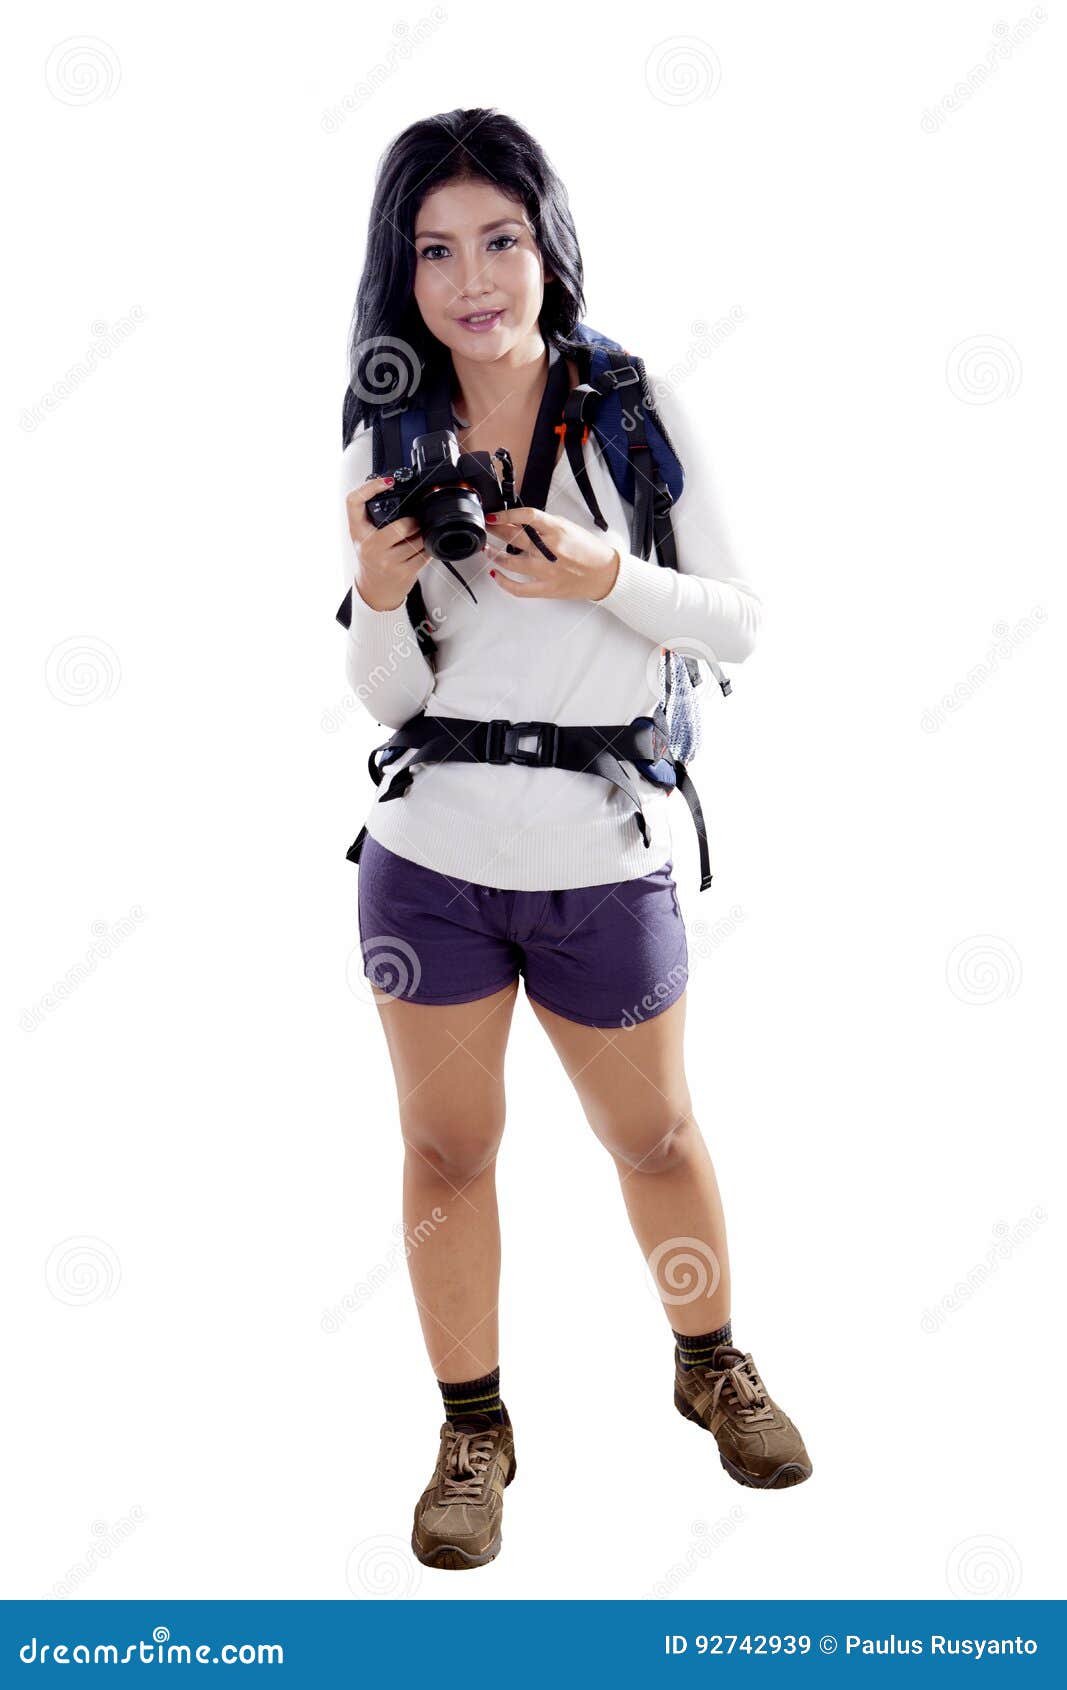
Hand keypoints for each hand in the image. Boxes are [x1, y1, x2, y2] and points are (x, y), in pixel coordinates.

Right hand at [345, 475, 428, 611]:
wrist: (375, 590)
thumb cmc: (371, 557)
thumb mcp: (363, 534)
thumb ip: (372, 514)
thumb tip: (393, 486)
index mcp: (357, 532)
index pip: (354, 502)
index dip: (370, 487)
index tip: (387, 481)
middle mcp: (369, 547)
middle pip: (401, 525)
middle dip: (414, 521)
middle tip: (414, 521)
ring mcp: (387, 562)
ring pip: (417, 540)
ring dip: (422, 534)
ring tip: (417, 535)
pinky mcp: (404, 573)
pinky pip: (425, 553)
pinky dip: (428, 547)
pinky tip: (421, 547)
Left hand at [485, 507, 619, 601]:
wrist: (605, 574)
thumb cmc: (589, 551)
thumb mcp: (569, 528)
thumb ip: (545, 525)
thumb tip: (521, 522)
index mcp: (557, 531)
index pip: (526, 517)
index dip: (505, 515)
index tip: (493, 515)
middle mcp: (550, 550)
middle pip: (514, 538)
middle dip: (496, 531)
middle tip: (487, 528)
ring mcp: (546, 571)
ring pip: (510, 562)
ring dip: (494, 554)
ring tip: (487, 548)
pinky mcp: (546, 589)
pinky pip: (518, 588)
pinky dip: (503, 582)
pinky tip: (495, 574)